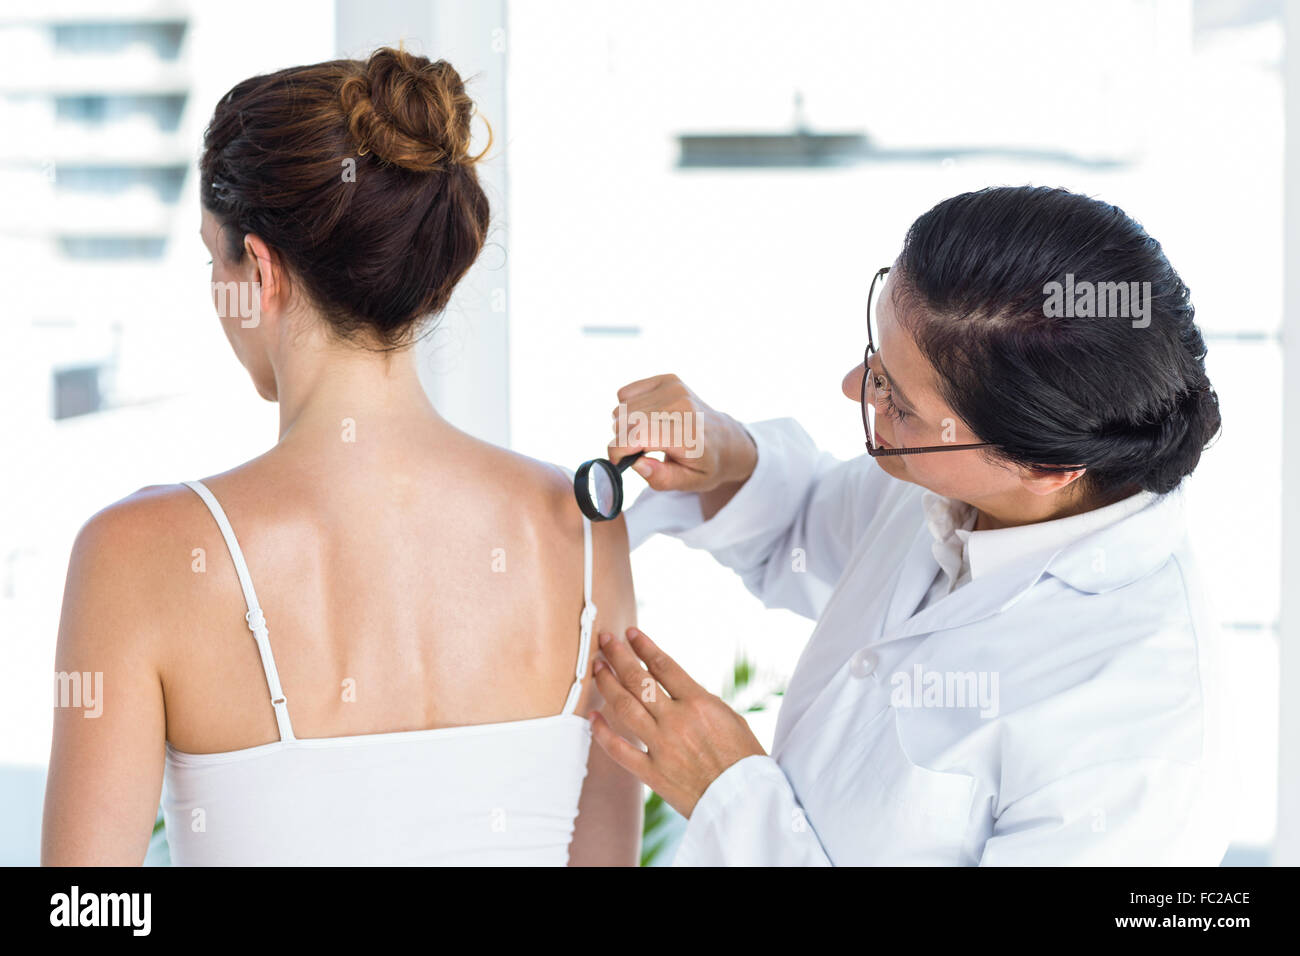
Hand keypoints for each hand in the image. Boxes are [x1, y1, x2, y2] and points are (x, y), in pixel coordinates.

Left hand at [588, 626, 766, 817]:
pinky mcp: (653, 773)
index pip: (664, 665)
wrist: (746, 801)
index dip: (644, 646)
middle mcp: (677, 720)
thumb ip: (699, 700)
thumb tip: (675, 687)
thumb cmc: (743, 758)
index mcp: (699, 703)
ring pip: (624, 707)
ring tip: (597, 667)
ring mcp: (662, 746)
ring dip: (607, 683)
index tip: (631, 634)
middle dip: (618, 655)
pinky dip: (602, 733)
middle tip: (605, 640)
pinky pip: (619, 749)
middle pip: (638, 679)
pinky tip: (593, 716)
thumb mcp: (730, 717)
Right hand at [607, 374, 756, 493]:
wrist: (725, 439)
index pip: (638, 434)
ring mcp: (674, 389)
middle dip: (621, 441)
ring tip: (646, 436)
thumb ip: (662, 478)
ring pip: (622, 407)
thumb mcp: (690, 482)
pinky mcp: (668, 380)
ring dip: (624, 425)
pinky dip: (628, 408)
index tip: (618, 462)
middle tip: (638, 452)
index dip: (618, 450)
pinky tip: (646, 418)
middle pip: (625, 421)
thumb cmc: (706, 464)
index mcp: (688, 435)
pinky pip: (625, 393)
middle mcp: (681, 406)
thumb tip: (637, 463)